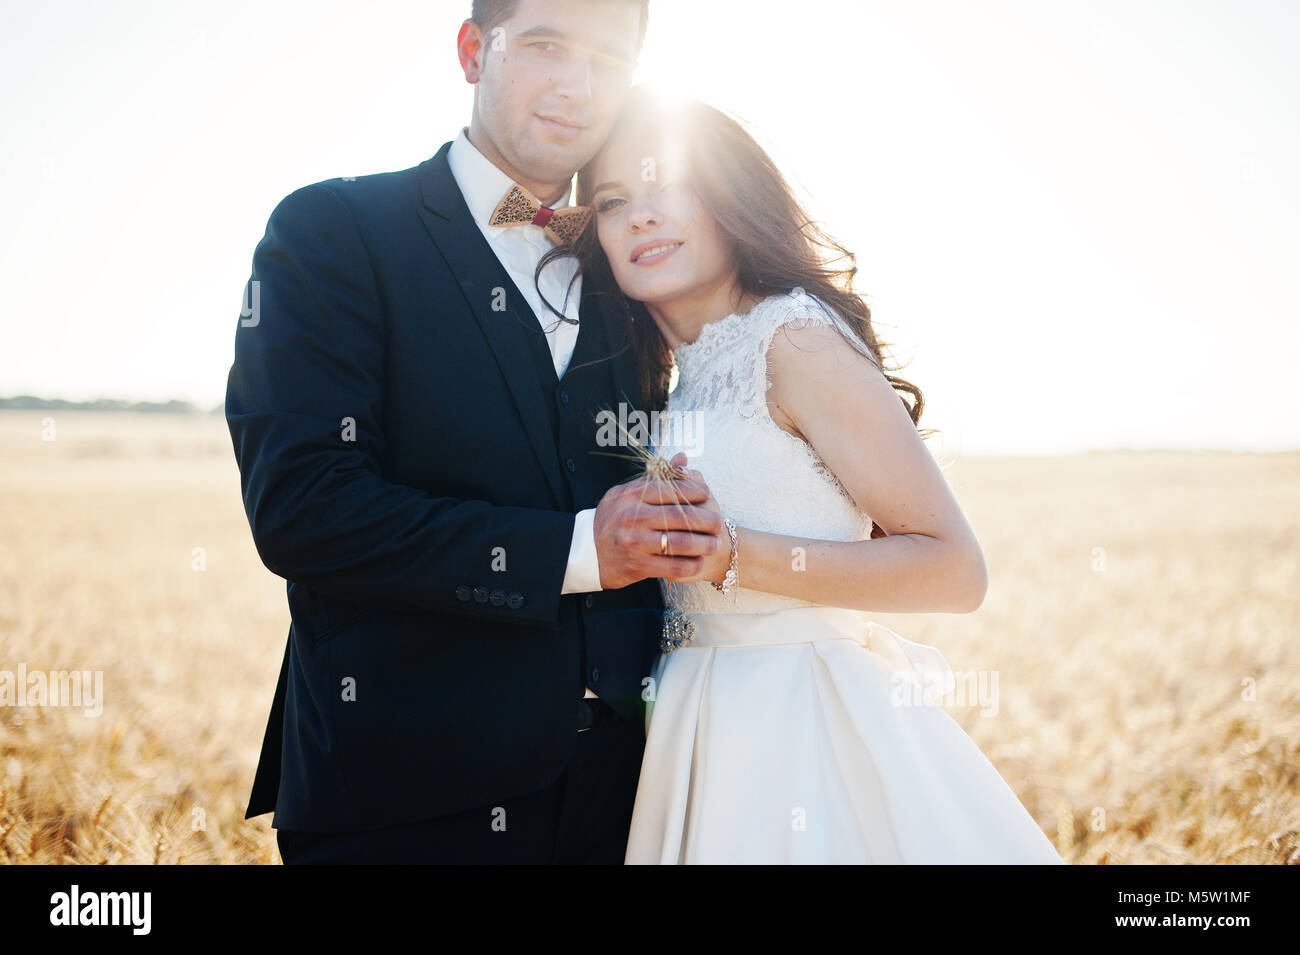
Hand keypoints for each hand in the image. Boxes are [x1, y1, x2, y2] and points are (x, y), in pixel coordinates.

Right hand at [593, 452, 725, 588]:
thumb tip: (683, 458)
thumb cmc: (610, 519)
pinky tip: (699, 562)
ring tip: (715, 544)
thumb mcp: (626, 493)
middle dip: (706, 520)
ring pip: (681, 543)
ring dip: (704, 545)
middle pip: (681, 516)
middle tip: (719, 522)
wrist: (583, 551)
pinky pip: (673, 566)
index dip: (697, 492)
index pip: (673, 489)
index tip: (709, 495)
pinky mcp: (638, 565)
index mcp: (633, 495)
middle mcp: (634, 517)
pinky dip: (691, 565)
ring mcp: (636, 543)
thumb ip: (656, 478)